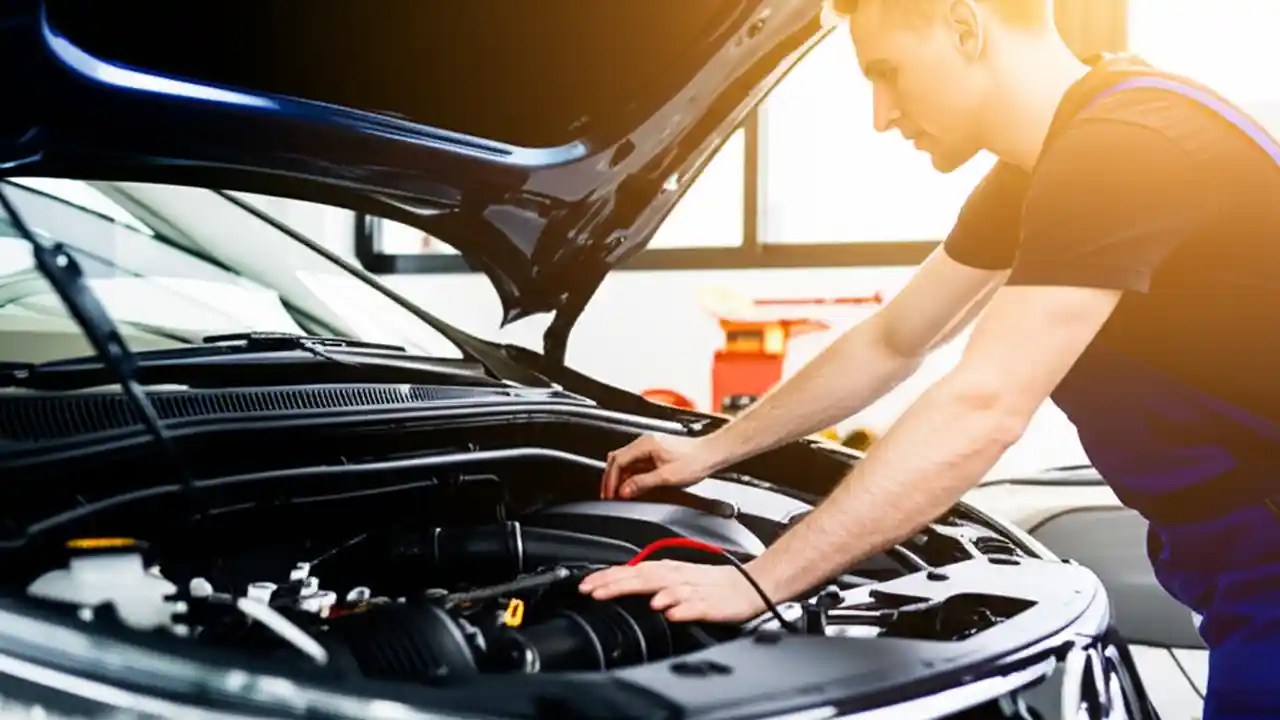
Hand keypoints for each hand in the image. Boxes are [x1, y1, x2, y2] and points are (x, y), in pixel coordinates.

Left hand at [578, 560, 766, 623]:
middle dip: (613, 583)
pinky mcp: (711, 604)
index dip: (607, 578)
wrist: (753, 585)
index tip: (584, 585)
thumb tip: (627, 586)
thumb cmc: (716, 586)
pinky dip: (679, 606)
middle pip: (640, 577)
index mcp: (668, 571)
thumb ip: (654, 584)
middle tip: (589, 590)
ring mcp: (694, 590)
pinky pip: (693, 605)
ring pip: (663, 587)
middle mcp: (677, 577)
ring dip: (640, 590)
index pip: (632, 571)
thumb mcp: (679, 581)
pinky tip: (667, 611)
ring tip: (618, 594)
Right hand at [600, 434, 717, 499]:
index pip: (618, 461)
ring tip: (619, 493)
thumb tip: (624, 491)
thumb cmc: (695, 461)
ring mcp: (650, 446)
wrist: (712, 454)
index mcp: (645, 444)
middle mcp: (645, 442)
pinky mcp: (655, 452)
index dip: (611, 480)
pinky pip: (636, 463)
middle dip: (611, 478)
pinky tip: (632, 486)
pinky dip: (630, 475)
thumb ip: (642, 483)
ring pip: (626, 461)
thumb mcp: (666, 477)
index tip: (609, 494)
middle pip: (618, 459)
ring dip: (620, 477)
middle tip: (608, 495)